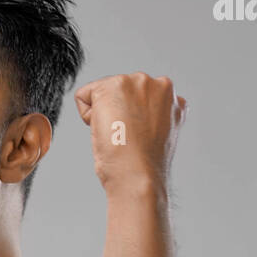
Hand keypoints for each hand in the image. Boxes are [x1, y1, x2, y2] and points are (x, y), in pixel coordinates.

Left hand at [73, 72, 186, 195]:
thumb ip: (156, 115)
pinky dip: (86, 115)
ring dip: (103, 113)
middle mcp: (158, 85)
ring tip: (119, 133)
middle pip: (120, 92)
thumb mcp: (161, 134)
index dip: (131, 120)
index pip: (137, 98)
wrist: (139, 174)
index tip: (137, 135)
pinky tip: (106, 129)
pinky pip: (83, 96)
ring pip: (102, 93)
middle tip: (127, 135)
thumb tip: (145, 114)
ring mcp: (136, 82)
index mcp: (173, 98)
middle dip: (117, 111)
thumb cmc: (146, 164)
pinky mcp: (113, 86)